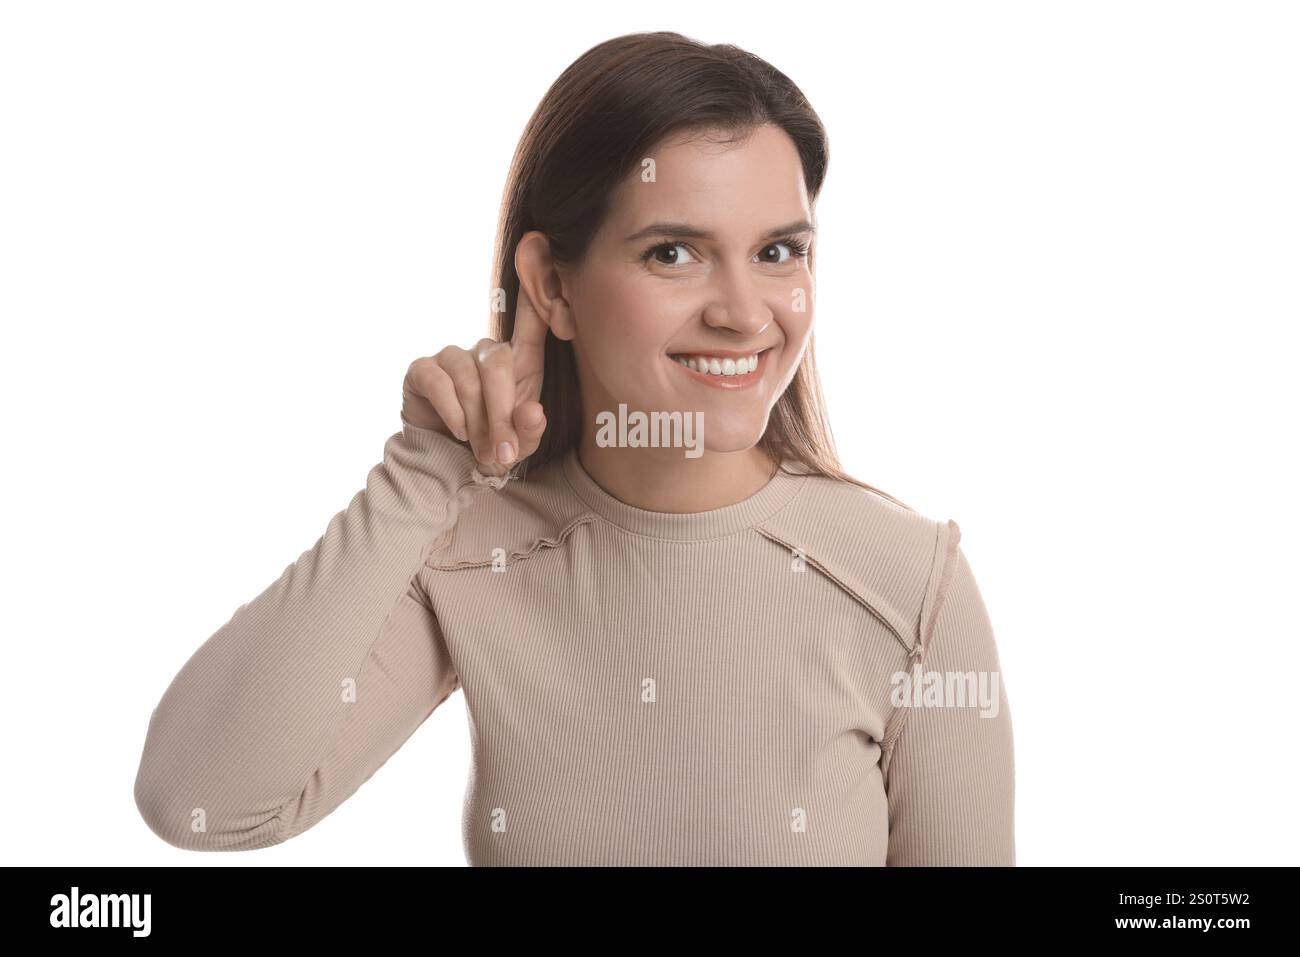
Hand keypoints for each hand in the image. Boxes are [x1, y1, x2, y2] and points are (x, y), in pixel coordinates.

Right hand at [401, 289, 548, 476]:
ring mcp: (452, 357)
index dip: (535, 292)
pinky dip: (452, 411)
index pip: (531, 322)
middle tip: (502, 450)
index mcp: (518, 364)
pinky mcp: (423, 370)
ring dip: (476, 420)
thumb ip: (530, 431)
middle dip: (501, 411)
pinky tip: (457, 431)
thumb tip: (531, 411)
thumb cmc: (492, 447)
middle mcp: (484, 352)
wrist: (447, 465)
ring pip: (469, 378)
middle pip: (499, 363)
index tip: (540, 245)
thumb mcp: (519, 445)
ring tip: (479, 449)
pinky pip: (440, 382)